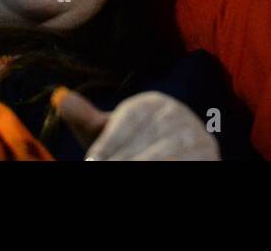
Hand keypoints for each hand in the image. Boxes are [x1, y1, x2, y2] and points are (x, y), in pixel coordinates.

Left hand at [56, 88, 219, 160]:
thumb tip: (60, 98)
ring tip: (119, 169)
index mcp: (153, 103)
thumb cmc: (136, 148)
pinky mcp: (210, 155)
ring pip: (163, 157)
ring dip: (140, 163)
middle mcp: (178, 114)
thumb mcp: (111, 136)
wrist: (179, 157)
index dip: (108, 145)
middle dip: (122, 161)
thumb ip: (87, 121)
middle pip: (145, 143)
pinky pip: (185, 163)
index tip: (91, 161)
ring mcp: (197, 135)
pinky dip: (166, 169)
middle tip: (105, 168)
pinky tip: (152, 173)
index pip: (129, 121)